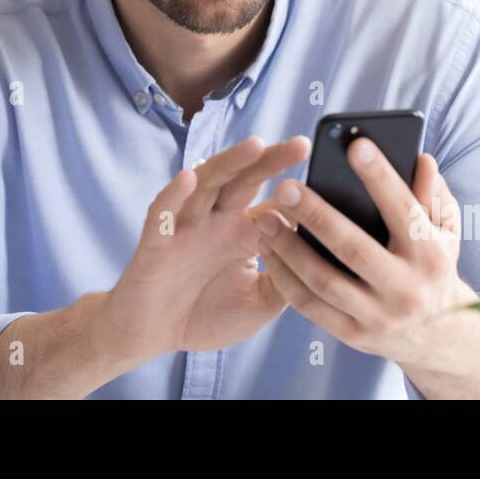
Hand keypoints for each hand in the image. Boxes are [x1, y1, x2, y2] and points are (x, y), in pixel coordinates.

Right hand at [100, 134, 311, 360]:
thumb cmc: (206, 314)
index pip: (274, 203)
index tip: (327, 175)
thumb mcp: (259, 303)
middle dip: (271, 161)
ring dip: (229, 163)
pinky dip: (174, 194)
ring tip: (256, 145)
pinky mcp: (157, 242)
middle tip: (301, 144)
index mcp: (243, 233)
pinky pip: (163, 213)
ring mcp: (186, 227)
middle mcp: (216, 221)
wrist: (153, 334)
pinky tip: (188, 178)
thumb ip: (288, 280)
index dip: (297, 191)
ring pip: (207, 185)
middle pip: (245, 180)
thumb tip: (323, 258)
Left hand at [252, 136, 476, 365]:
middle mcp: (406, 289)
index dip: (381, 179)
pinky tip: (267, 250)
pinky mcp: (353, 335)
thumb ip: (433, 196)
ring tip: (265, 218)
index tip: (355, 147)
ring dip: (289, 248)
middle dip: (316, 216)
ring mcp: (378, 317)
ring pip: (324, 281)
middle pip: (354, 249)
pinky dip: (284, 277)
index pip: (404, 211)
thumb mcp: (446, 232)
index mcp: (430, 255)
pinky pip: (310, 306)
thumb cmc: (434, 268)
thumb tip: (421, 160)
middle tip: (285, 187)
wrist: (438, 338)